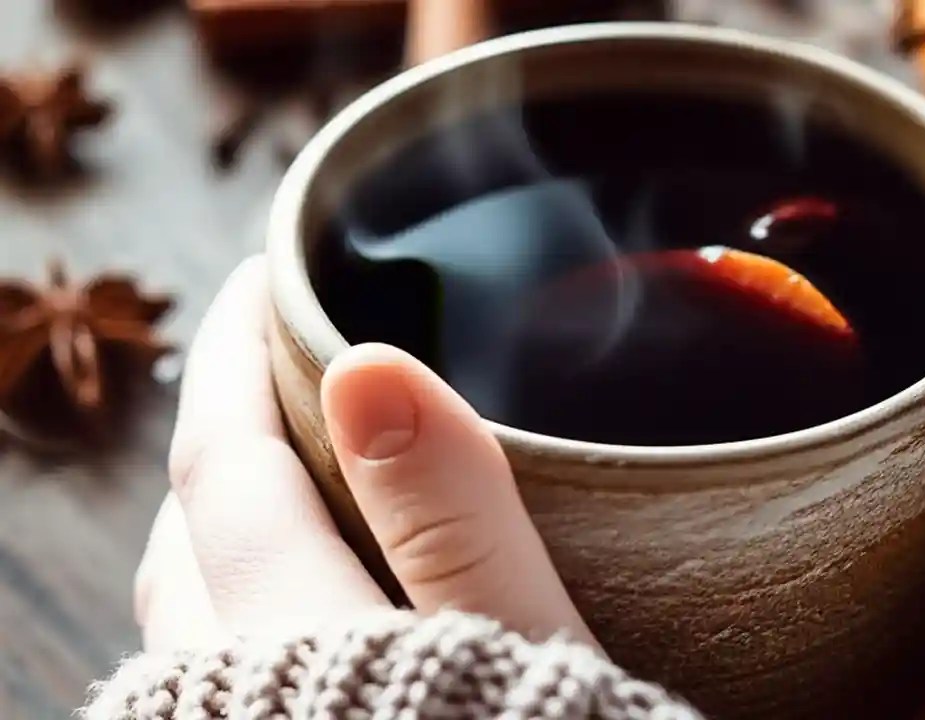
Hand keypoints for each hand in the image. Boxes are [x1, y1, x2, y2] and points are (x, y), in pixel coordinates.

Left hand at [134, 257, 593, 651]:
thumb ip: (448, 514)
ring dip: (225, 528)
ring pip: (191, 606)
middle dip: (227, 435)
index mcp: (292, 626)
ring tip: (292, 479)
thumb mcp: (518, 631)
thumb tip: (366, 371)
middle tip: (281, 372)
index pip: (224, 461)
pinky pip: (213, 667)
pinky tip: (300, 606)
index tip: (262, 278)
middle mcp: (232, 688)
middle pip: (190, 533)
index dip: (233, 352)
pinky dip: (241, 603)